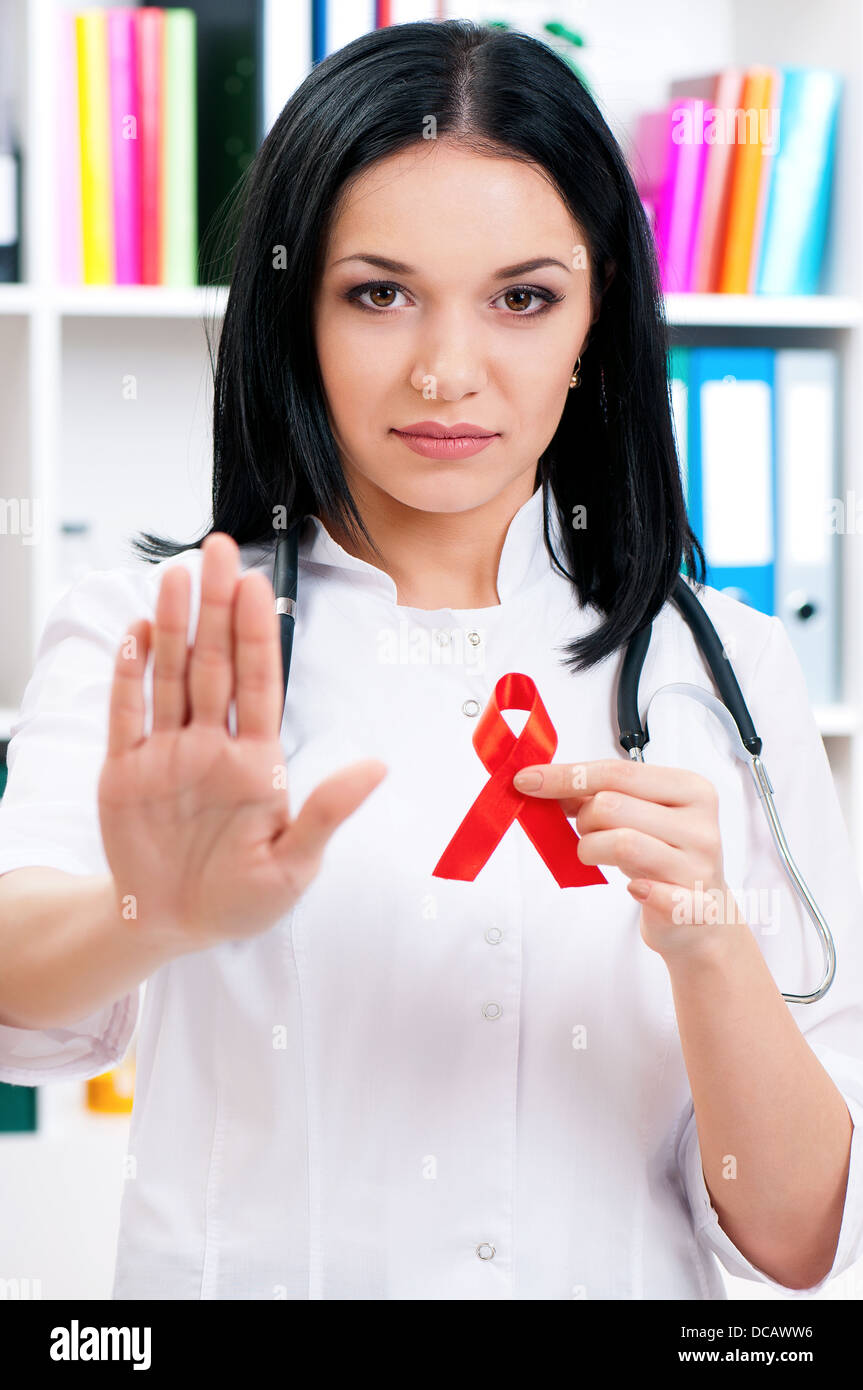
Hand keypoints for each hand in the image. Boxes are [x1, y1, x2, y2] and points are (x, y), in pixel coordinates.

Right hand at [98, 532, 387, 949]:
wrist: (174, 927)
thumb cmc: (242, 899)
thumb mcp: (294, 865)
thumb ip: (327, 812)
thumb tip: (380, 767)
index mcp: (257, 762)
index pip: (259, 683)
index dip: (256, 633)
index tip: (258, 584)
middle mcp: (212, 746)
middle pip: (214, 663)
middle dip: (215, 607)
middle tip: (218, 550)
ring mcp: (166, 754)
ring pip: (170, 676)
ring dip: (171, 627)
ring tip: (174, 576)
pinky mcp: (125, 771)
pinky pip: (126, 714)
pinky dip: (128, 675)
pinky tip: (134, 633)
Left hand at [512, 757, 744, 959]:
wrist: (702, 918)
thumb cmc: (663, 858)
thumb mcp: (637, 816)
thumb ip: (599, 795)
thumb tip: (544, 781)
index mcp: (690, 789)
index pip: (617, 772)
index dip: (566, 775)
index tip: (528, 781)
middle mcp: (699, 823)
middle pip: (612, 805)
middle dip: (584, 821)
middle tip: (589, 834)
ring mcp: (698, 864)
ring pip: (621, 842)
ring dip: (591, 850)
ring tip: (599, 855)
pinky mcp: (694, 905)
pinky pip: (652, 891)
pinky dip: (636, 889)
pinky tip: (634, 888)